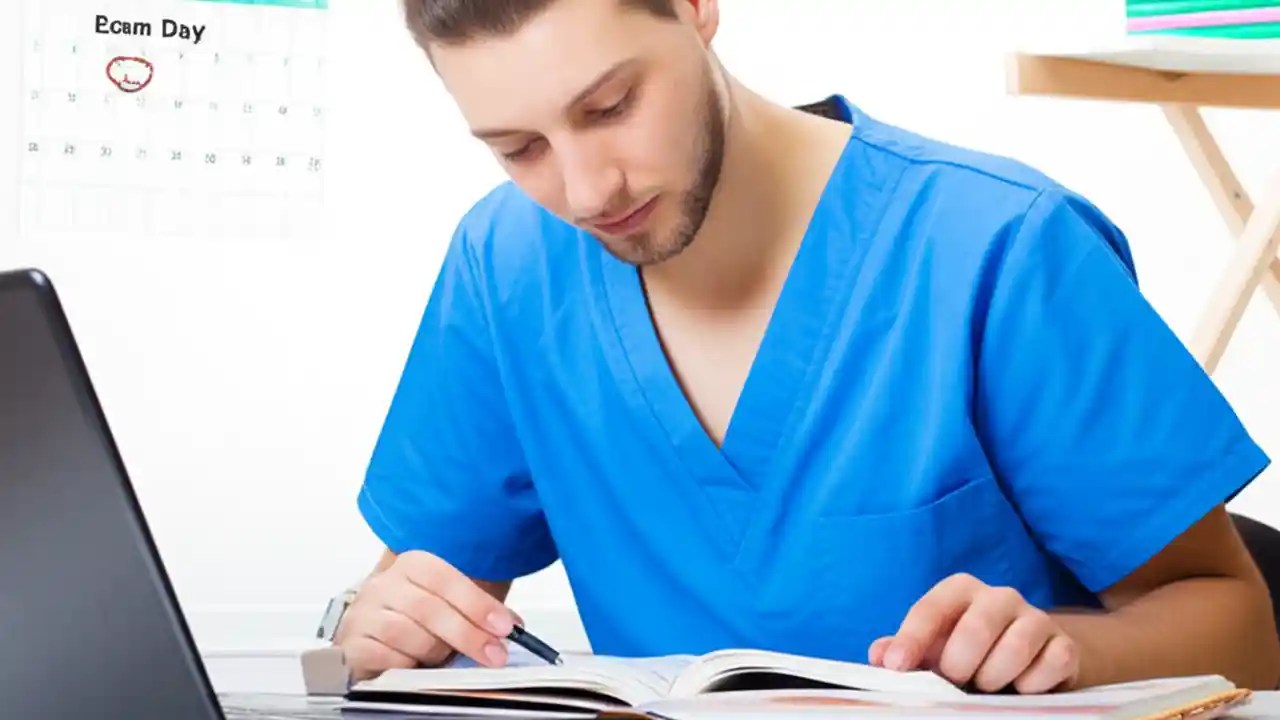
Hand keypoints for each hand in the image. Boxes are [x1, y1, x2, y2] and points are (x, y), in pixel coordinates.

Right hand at [334, 551, 519, 680]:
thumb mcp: (448, 607)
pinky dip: (407, 664)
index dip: (477, 603)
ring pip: (408, 634)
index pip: (445, 578)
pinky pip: (386, 657)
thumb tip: (513, 625)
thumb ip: (478, 612)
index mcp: (412, 565)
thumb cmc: (414, 619)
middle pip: (429, 608)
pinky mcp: (351, 644)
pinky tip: (414, 665)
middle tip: (494, 654)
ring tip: (442, 657)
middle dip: (467, 634)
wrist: (368, 635)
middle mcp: (384, 585)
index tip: (504, 626)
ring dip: (434, 651)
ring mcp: (364, 614)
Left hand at [868, 573, 1079, 693]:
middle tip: (955, 681)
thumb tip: (879, 655)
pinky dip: (1030, 686)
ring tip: (985, 684)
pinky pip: (1049, 667)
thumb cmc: (968, 651)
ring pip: (1013, 650)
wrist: (1030, 658)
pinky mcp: (1064, 646)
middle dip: (959, 664)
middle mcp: (999, 597)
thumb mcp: (933, 648)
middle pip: (975, 629)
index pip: (930, 609)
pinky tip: (1020, 687)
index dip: (911, 640)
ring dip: (993, 678)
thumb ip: (904, 650)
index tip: (896, 668)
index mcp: (959, 591)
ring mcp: (1036, 619)